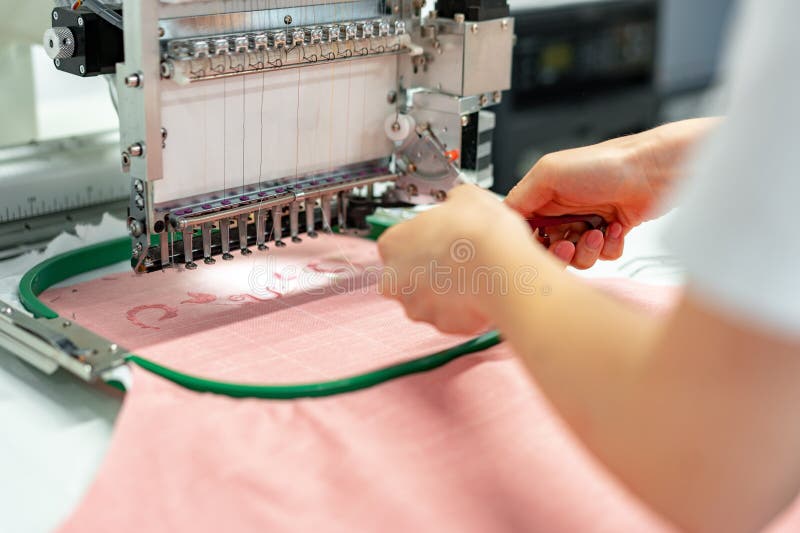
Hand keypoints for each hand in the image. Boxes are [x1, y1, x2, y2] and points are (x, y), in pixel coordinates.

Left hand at [377, 185, 533, 333]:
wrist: (501, 266)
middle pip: (407, 275)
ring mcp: (416, 306)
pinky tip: (478, 292)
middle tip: (456, 257)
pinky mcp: (442, 325)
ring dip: (445, 291)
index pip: (398, 242)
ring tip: (471, 274)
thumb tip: (458, 203)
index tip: (438, 237)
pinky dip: (462, 308)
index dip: (422, 238)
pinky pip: (450, 316)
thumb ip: (451, 203)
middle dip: (429, 270)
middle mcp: (395, 280)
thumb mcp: (464, 196)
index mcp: (391, 244)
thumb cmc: (478, 233)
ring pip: (427, 299)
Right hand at [506, 119, 717, 267]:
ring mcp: (587, 223)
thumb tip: (502, 217)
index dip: (530, 243)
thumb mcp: (550, 173)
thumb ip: (521, 195)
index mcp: (544, 196)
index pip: (524, 230)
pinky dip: (609, 247)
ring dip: (587, 250)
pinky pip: (602, 257)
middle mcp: (564, 211)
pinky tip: (614, 228)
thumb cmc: (607, 164)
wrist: (654, 171)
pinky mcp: (611, 234)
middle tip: (569, 245)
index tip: (539, 245)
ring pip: (576, 258)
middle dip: (560, 252)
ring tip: (598, 233)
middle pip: (549, 250)